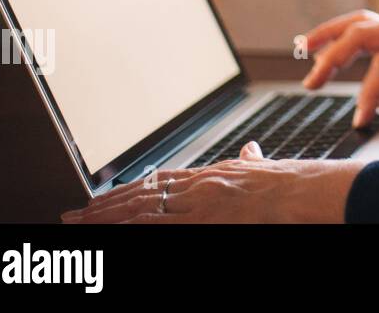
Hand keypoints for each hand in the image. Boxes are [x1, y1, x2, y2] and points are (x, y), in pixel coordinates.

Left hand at [61, 142, 363, 223]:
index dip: (128, 190)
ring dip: (106, 218)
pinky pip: (158, 223)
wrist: (304, 191)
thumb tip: (250, 149)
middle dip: (105, 206)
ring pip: (141, 209)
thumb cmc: (290, 184)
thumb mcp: (265, 168)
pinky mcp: (202, 218)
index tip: (104, 198)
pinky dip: (130, 225)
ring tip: (78, 224)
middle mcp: (200, 184)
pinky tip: (109, 229)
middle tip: (74, 214)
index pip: (161, 181)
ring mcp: (198, 202)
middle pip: (142, 194)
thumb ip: (250, 161)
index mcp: (212, 173)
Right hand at [301, 10, 378, 126]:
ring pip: (359, 24)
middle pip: (362, 33)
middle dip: (333, 57)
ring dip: (330, 38)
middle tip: (312, 85)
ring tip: (303, 51)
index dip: (369, 92)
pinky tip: (322, 46)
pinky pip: (365, 31)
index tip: (361, 117)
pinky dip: (341, 37)